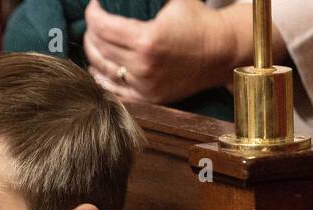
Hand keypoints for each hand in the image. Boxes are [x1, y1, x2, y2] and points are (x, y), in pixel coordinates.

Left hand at [84, 0, 237, 105]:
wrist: (221, 52)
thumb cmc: (199, 22)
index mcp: (147, 39)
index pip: (103, 27)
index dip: (92, 14)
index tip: (93, 7)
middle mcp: (143, 66)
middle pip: (100, 48)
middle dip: (91, 32)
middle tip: (93, 22)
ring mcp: (144, 85)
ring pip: (103, 69)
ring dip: (93, 53)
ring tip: (93, 41)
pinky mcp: (148, 98)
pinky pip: (114, 90)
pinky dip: (102, 77)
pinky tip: (98, 67)